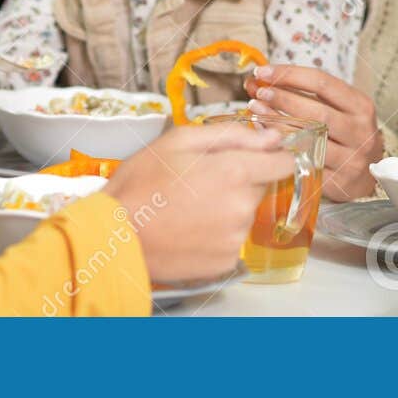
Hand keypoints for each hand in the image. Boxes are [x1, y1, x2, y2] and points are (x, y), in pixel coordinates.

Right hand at [106, 121, 291, 283]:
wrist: (114, 235)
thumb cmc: (141, 184)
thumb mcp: (179, 140)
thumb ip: (232, 135)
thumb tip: (271, 137)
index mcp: (235, 172)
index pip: (283, 163)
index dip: (271, 156)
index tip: (256, 157)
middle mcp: (242, 207)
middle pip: (259, 187)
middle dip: (239, 180)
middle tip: (200, 180)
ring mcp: (235, 239)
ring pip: (244, 214)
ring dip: (226, 207)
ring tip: (188, 205)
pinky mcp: (225, 262)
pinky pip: (231, 239)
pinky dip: (216, 233)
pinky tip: (188, 227)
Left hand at [243, 65, 384, 199]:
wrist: (365, 177)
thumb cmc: (344, 135)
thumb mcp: (338, 109)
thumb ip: (305, 93)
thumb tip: (263, 77)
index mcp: (361, 106)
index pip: (323, 83)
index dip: (290, 74)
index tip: (263, 70)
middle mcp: (360, 132)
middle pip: (316, 111)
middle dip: (282, 98)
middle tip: (258, 91)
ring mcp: (350, 159)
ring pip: (309, 138)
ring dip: (278, 122)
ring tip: (256, 109)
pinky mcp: (336, 181)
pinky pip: (304, 161)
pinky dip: (281, 146)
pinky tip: (264, 137)